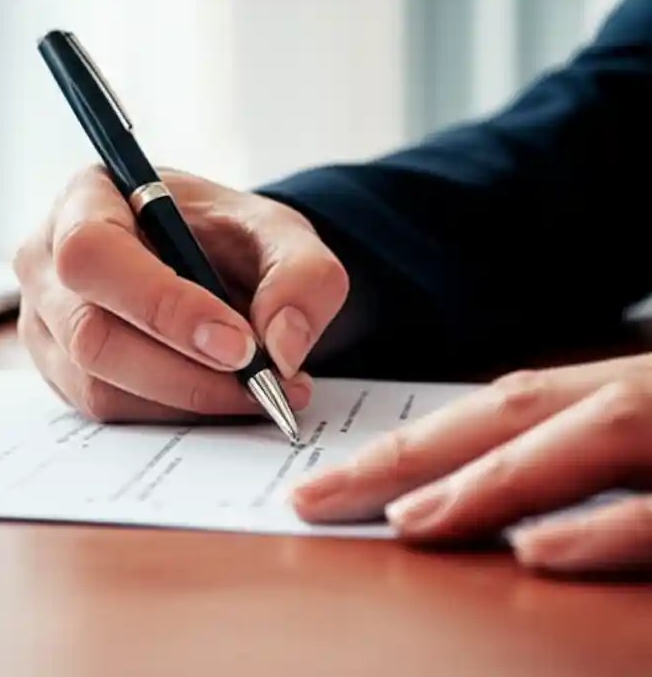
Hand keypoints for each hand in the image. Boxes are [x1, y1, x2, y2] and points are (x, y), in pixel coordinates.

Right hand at [13, 165, 348, 421]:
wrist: (205, 264)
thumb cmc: (224, 236)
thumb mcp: (280, 234)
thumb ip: (301, 275)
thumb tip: (282, 347)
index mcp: (85, 200)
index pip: (93, 253)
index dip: (160, 304)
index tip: (239, 344)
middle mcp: (45, 262)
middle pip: (89, 333)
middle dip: (184, 371)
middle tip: (263, 383)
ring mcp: (43, 324)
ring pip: (98, 385)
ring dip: (186, 400)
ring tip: (260, 390)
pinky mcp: (59, 373)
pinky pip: (107, 412)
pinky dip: (174, 414)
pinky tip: (221, 397)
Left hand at [292, 354, 651, 574]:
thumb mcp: (643, 443)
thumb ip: (578, 461)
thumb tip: (475, 506)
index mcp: (625, 388)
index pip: (505, 408)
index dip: (413, 442)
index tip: (326, 483)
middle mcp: (650, 400)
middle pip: (520, 412)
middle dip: (413, 454)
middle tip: (320, 496)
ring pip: (592, 435)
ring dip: (494, 479)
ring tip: (406, 520)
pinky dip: (604, 528)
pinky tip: (536, 550)